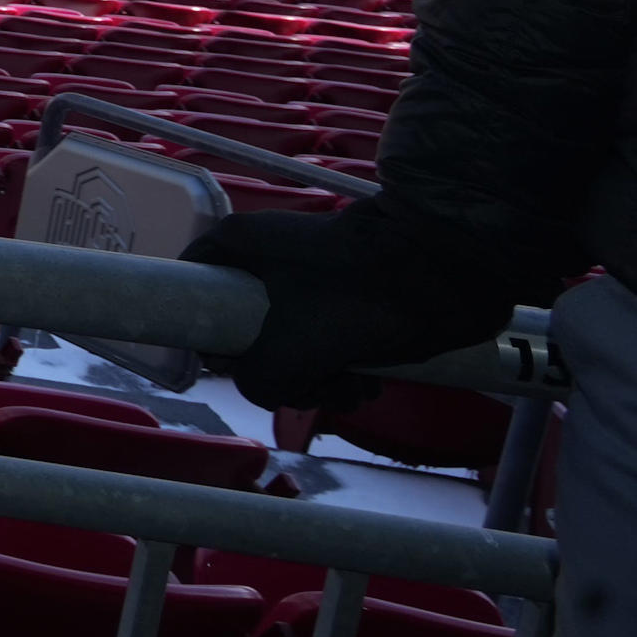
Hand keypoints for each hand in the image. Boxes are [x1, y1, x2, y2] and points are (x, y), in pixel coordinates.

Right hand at [189, 201, 530, 414]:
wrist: (450, 275)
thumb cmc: (361, 300)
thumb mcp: (294, 351)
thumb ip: (256, 380)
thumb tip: (260, 389)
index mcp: (238, 247)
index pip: (186, 289)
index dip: (204, 336)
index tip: (230, 366)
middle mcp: (266, 260)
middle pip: (242, 332)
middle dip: (278, 371)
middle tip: (305, 380)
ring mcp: (307, 281)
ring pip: (288, 348)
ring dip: (317, 380)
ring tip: (351, 384)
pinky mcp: (345, 302)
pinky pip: (323, 347)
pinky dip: (342, 371)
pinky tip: (368, 380)